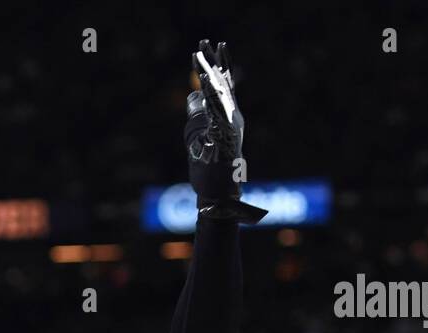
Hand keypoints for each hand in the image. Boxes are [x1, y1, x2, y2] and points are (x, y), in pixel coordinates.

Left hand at [185, 39, 266, 222]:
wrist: (219, 196)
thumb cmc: (210, 173)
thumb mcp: (202, 143)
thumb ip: (201, 125)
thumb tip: (194, 109)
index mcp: (229, 119)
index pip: (225, 87)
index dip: (220, 66)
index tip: (215, 47)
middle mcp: (233, 119)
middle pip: (223, 84)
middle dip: (213, 61)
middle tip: (205, 41)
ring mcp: (231, 126)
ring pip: (219, 94)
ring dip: (208, 74)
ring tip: (200, 56)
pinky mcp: (225, 136)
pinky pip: (217, 111)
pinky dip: (211, 96)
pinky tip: (204, 81)